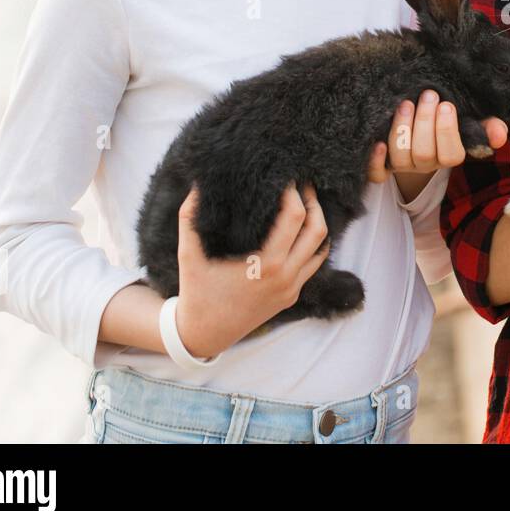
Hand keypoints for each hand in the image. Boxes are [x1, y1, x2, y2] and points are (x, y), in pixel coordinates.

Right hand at [173, 181, 331, 357]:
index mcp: (267, 264)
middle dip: (313, 202)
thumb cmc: (196, 290)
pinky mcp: (292, 296)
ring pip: (321, 248)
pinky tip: (302, 230)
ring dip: (317, 222)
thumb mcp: (188, 252)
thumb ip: (190, 215)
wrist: (204, 333)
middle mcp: (286, 277)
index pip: (295, 217)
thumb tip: (197, 182)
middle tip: (302, 184)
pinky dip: (313, 244)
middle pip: (318, 229)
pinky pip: (312, 264)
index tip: (285, 177)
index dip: (294, 193)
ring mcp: (292, 288)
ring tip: (306, 202)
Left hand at [366, 89, 507, 184]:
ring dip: (402, 130)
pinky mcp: (383, 167)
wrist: (417, 130)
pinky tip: (378, 143)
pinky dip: (377, 161)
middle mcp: (426, 165)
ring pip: (401, 159)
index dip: (447, 132)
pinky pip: (377, 174)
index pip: (451, 155)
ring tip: (405, 104)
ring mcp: (404, 167)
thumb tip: (500, 135)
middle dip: (424, 123)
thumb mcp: (469, 122)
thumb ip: (487, 126)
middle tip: (427, 95)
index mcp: (448, 156)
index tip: (446, 105)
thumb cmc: (445, 122)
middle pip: (423, 153)